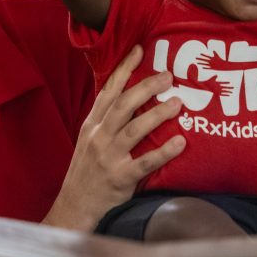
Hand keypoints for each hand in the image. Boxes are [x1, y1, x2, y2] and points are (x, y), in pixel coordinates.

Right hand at [45, 45, 184, 229]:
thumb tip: (129, 96)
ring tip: (178, 103)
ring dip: (157, 114)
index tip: (139, 50)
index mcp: (92, 125)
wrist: (74, 206)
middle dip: (146, 87)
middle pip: (122, 105)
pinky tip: (181, 143)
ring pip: (134, 130)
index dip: (123, 69)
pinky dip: (164, 152)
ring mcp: (108, 158)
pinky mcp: (120, 178)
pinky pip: (145, 163)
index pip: (108, 91)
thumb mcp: (89, 140)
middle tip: (168, 76)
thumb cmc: (87, 171)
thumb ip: (106, 120)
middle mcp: (99, 137)